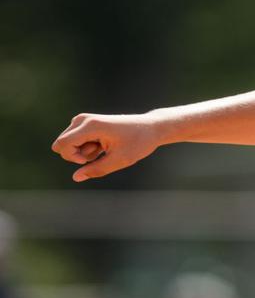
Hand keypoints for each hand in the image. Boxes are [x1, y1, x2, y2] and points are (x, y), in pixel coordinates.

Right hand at [50, 113, 164, 182]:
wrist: (149, 127)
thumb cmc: (137, 143)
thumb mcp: (120, 160)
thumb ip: (97, 169)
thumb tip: (75, 178)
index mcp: (89, 125)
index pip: (62, 143)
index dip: (71, 157)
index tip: (89, 161)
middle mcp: (82, 119)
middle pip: (62, 144)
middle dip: (78, 155)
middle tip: (100, 153)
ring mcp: (82, 120)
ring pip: (70, 144)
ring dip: (86, 152)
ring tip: (106, 147)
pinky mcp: (85, 124)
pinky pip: (77, 142)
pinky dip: (89, 148)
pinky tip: (104, 144)